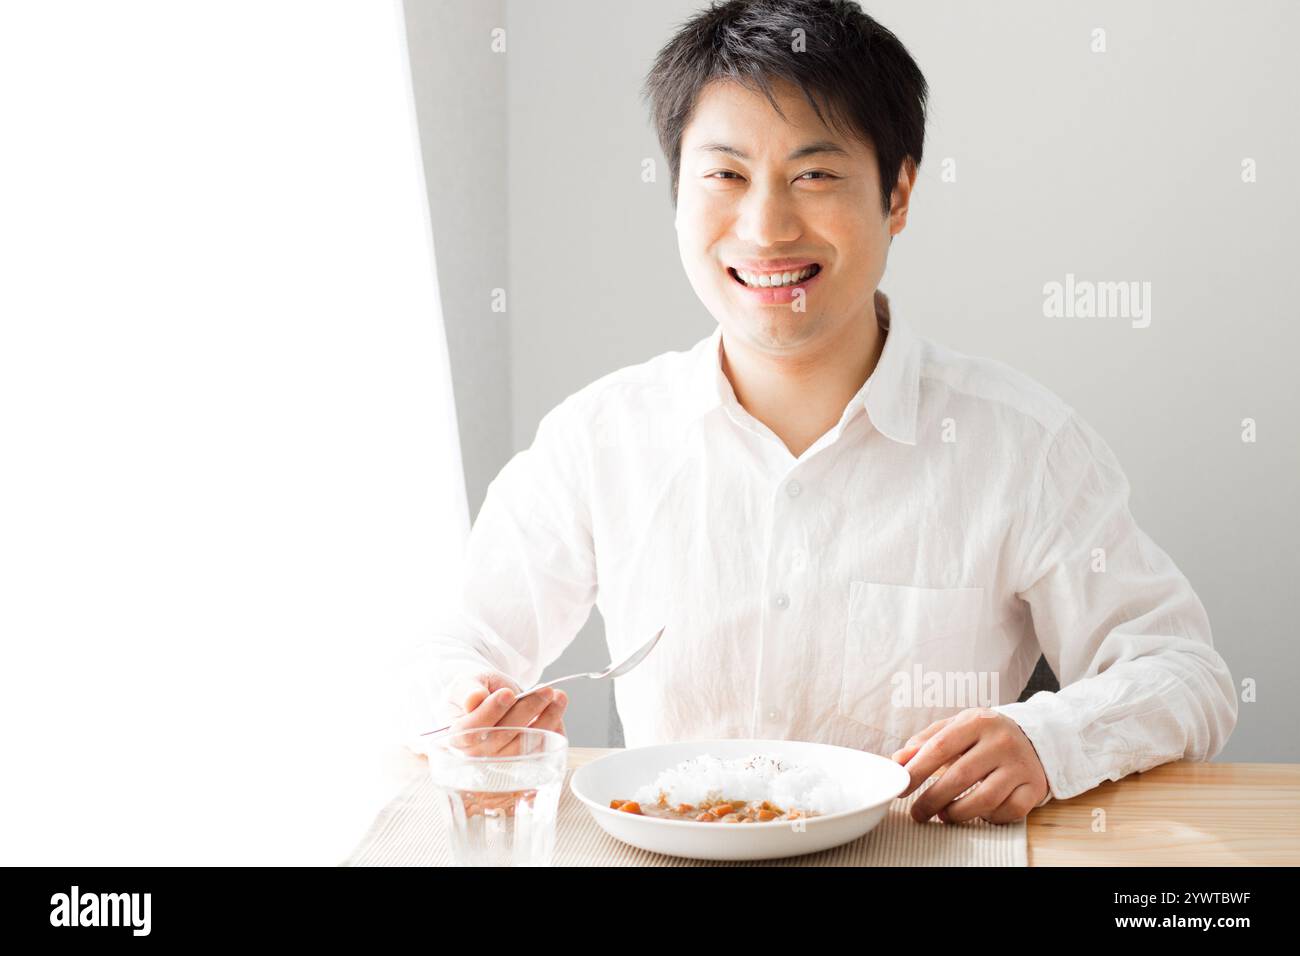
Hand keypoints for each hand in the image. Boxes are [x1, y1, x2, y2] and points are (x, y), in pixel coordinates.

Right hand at [443, 671, 568, 755]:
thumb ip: (467, 691)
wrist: (489, 698)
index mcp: (457, 736)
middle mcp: (477, 754)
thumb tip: (473, 699)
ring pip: (524, 744)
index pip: (472, 730)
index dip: (491, 712)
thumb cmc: (475, 691)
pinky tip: (558, 713)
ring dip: (546, 720)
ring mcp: (500, 760)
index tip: (508, 694)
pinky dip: (553, 731)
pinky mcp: (522, 760)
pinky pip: (540, 750)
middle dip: (527, 710)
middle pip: (503, 736)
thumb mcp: (467, 683)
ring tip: (558, 697)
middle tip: (545, 690)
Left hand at [890, 708, 1047, 824]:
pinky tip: (977, 813)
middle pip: (960, 776)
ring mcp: (1020, 765)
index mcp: (977, 721)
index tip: (902, 787)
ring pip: (985, 799)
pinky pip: (1008, 811)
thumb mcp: (956, 727)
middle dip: (932, 799)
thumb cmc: (984, 735)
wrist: (1034, 736)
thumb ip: (925, 741)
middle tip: (918, 813)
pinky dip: (989, 817)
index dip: (918, 770)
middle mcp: (1001, 742)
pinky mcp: (1034, 786)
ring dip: (958, 813)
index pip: (940, 747)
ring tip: (943, 815)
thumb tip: (898, 761)